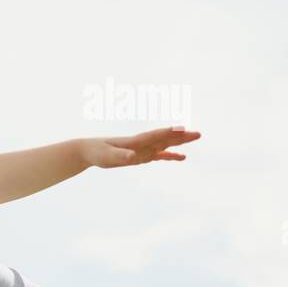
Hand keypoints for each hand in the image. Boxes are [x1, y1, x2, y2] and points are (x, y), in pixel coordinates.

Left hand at [82, 126, 201, 167]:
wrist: (89, 151)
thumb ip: (121, 156)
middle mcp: (142, 143)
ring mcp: (143, 149)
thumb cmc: (98, 152)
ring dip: (179, 142)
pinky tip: (182, 157)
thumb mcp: (108, 156)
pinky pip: (159, 155)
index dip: (169, 133)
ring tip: (195, 138)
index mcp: (135, 141)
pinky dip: (171, 155)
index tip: (183, 129)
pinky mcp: (141, 156)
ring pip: (165, 144)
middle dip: (181, 136)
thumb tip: (132, 157)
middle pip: (165, 138)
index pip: (155, 136)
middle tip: (198, 133)